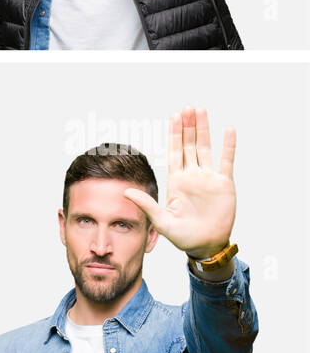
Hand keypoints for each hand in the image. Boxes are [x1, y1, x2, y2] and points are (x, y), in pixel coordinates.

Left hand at [123, 106, 234, 258]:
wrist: (205, 245)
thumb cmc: (182, 236)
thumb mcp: (161, 220)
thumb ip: (146, 204)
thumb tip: (125, 192)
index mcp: (176, 181)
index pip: (174, 152)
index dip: (174, 134)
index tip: (173, 117)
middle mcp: (192, 176)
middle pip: (189, 145)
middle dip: (187, 126)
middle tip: (187, 107)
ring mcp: (208, 178)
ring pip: (206, 148)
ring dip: (204, 129)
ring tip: (201, 111)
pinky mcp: (224, 184)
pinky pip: (227, 161)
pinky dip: (228, 145)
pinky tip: (228, 130)